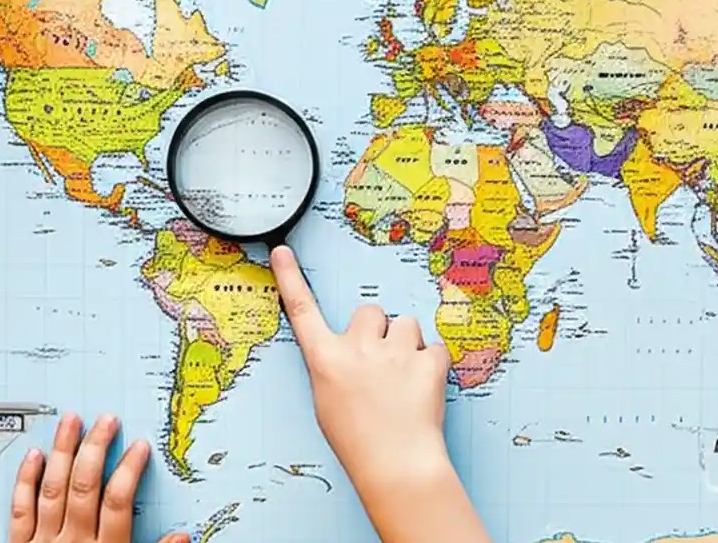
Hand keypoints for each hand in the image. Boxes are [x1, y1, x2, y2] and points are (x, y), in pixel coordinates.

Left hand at [10, 413, 187, 542]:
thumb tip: (182, 537)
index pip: (118, 502)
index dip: (129, 470)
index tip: (139, 446)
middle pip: (85, 487)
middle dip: (96, 449)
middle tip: (106, 420)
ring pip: (52, 490)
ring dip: (62, 452)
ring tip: (71, 422)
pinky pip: (19, 510)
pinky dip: (25, 481)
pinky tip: (33, 456)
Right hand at [270, 245, 451, 488]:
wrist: (396, 466)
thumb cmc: (359, 441)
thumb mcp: (328, 402)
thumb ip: (336, 366)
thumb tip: (350, 350)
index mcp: (326, 361)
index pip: (302, 310)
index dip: (290, 279)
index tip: (283, 252)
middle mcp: (357, 349)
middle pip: (370, 311)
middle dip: (379, 330)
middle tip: (383, 364)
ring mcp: (394, 352)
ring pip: (406, 324)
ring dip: (407, 344)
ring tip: (404, 380)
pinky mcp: (427, 361)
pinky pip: (434, 347)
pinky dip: (432, 365)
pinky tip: (423, 389)